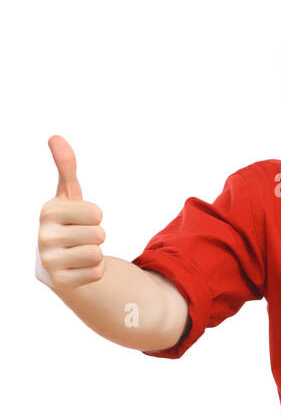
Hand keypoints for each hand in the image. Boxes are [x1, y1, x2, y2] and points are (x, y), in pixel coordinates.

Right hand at [36, 136, 105, 289]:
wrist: (59, 263)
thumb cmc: (68, 223)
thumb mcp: (69, 196)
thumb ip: (66, 168)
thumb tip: (55, 137)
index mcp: (47, 211)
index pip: (96, 213)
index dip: (95, 216)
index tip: (80, 220)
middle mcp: (43, 236)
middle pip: (99, 234)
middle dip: (96, 236)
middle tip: (81, 239)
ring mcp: (49, 261)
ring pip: (97, 254)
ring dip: (96, 254)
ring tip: (79, 252)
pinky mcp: (59, 282)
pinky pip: (97, 273)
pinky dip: (95, 271)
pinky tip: (78, 268)